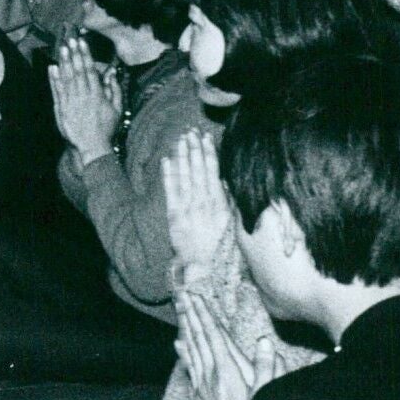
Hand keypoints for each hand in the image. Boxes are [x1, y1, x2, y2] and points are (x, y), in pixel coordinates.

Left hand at [49, 35, 121, 162]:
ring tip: (62, 49)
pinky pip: (57, 91)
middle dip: (74, 54)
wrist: (92, 146)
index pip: (90, 70)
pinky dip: (54, 79)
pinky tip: (52, 67)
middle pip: (77, 71)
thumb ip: (115, 90)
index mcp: (97, 95)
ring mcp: (71, 102)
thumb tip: (111, 74)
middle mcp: (83, 96)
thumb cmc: (106, 128)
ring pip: (67, 79)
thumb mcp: (117, 109)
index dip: (85, 55)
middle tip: (71, 40)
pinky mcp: (61, 109)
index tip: (82, 43)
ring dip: (64, 62)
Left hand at [163, 130, 233, 275]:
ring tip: (180, 139)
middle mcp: (204, 203)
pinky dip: (168, 174)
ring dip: (182, 156)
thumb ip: (230, 200)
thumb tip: (225, 179)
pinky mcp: (174, 216)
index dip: (209, 153)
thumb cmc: (222, 247)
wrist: (205, 268)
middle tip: (191, 131)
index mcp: (220, 203)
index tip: (206, 137)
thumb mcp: (232, 222)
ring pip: (184, 177)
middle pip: (198, 170)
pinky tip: (167, 159)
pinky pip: (171, 191)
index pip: (213, 172)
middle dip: (194, 149)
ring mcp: (188, 208)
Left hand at [176, 290, 276, 399]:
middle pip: (198, 338)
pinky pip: (189, 366)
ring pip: (191, 349)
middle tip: (182, 295)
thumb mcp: (267, 397)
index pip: (213, 335)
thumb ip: (266, 369)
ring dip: (186, 328)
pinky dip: (183, 352)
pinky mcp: (199, 396)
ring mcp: (201, 385)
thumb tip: (264, 342)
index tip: (196, 296)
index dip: (205, 314)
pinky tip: (178, 344)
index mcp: (226, 371)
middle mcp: (209, 374)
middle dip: (192, 315)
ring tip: (180, 311)